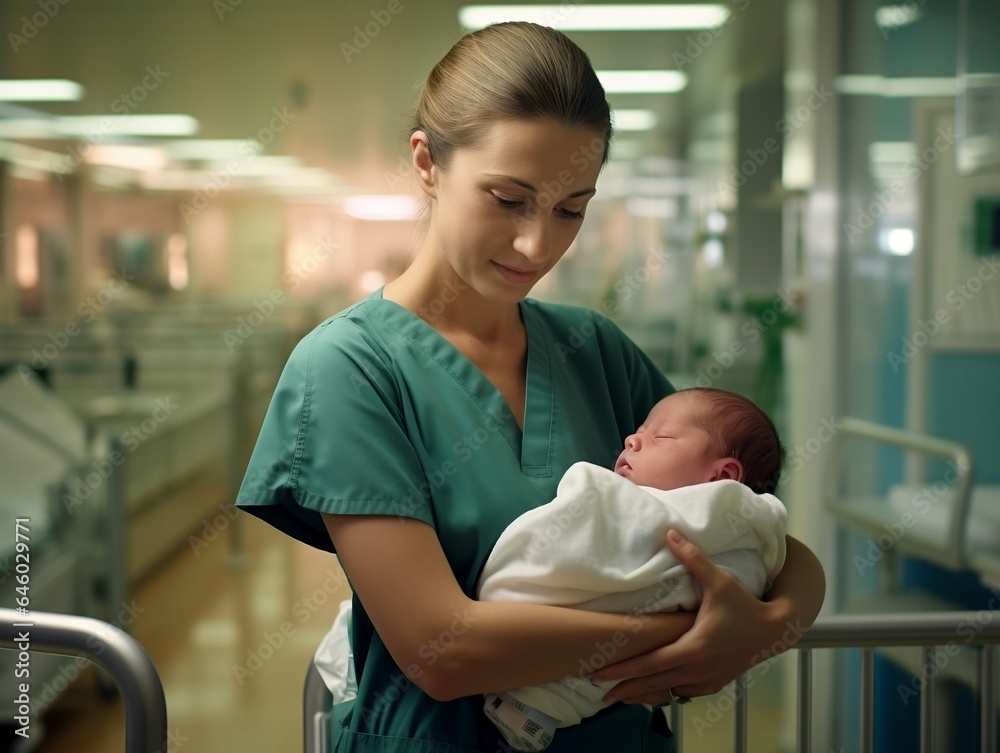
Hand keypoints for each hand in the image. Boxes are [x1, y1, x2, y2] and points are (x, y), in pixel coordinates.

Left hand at [592, 529, 792, 705]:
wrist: (774, 630)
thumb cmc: (745, 604)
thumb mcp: (719, 580)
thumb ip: (692, 557)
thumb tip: (669, 532)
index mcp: (693, 648)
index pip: (649, 664)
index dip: (623, 670)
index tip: (598, 674)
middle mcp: (697, 670)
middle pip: (653, 684)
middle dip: (625, 688)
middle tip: (599, 692)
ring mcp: (706, 681)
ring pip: (667, 692)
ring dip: (643, 694)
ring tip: (619, 697)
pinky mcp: (714, 684)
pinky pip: (683, 693)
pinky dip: (665, 693)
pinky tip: (651, 694)